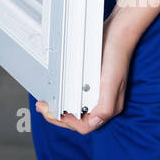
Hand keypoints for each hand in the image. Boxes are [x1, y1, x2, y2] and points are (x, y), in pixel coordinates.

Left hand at [34, 16, 131, 133]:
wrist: (117, 34)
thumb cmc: (116, 56)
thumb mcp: (112, 83)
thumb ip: (105, 106)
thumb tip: (94, 122)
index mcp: (108, 107)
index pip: (85, 126)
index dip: (68, 122)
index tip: (56, 112)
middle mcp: (102, 103)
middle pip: (77, 120)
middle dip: (57, 116)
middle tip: (42, 108)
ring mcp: (96, 93)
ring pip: (75, 110)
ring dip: (59, 109)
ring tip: (46, 104)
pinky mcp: (91, 83)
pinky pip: (75, 97)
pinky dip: (64, 98)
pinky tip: (56, 93)